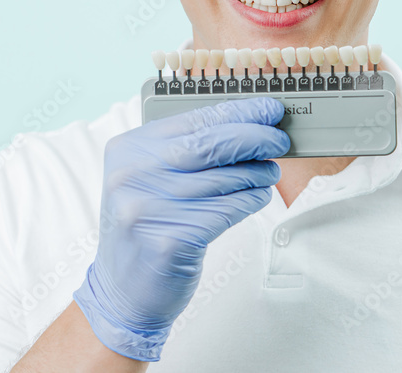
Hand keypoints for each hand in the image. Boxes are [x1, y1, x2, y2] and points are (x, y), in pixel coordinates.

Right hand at [73, 96, 288, 360]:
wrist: (121, 291)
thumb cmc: (145, 228)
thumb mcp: (149, 179)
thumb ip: (185, 151)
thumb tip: (243, 126)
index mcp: (128, 149)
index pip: (194, 119)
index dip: (238, 112)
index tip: (267, 109)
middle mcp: (133, 175)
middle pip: (211, 144)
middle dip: (254, 138)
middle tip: (279, 139)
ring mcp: (149, 208)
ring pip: (224, 179)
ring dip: (257, 173)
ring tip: (269, 171)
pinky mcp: (171, 240)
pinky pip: (227, 210)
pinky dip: (250, 200)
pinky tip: (257, 197)